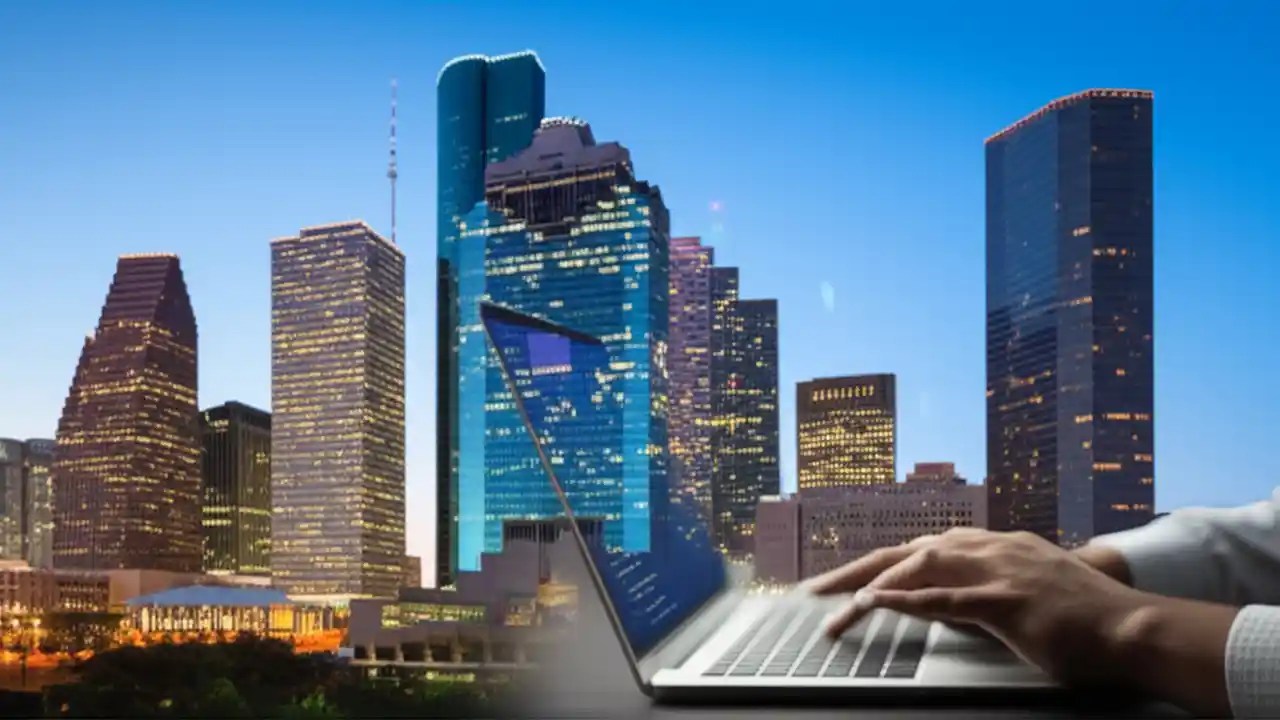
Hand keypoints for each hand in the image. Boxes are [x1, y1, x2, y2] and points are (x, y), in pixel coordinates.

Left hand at [806, 528, 1148, 687]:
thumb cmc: (1083, 618)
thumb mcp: (1024, 593)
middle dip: (856, 569)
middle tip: (815, 591)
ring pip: (916, 570)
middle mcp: (988, 548)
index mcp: (991, 546)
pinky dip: (905, 600)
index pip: (920, 549)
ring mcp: (997, 570)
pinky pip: (945, 598)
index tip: (843, 580)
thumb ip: (982, 592)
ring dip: (869, 590)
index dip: (878, 563)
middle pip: (905, 552)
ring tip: (835, 611)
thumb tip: (942, 604)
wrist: (1132, 626)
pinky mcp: (1006, 599)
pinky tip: (876, 605)